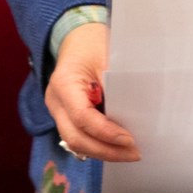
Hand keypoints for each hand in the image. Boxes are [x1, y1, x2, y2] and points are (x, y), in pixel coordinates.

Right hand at [44, 23, 140, 162]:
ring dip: (103, 152)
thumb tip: (136, 116)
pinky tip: (117, 147)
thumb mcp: (108, 58)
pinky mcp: (65, 116)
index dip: (106, 133)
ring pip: (76, 142)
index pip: (82, 117)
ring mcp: (57, 111)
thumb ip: (117, 86)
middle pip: (76, 138)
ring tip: (129, 154)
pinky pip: (79, 136)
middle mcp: (55, 101)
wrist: (78, 37)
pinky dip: (98, 145)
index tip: (130, 139)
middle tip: (134, 154)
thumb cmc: (94, 43)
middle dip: (106, 151)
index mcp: (64, 83)